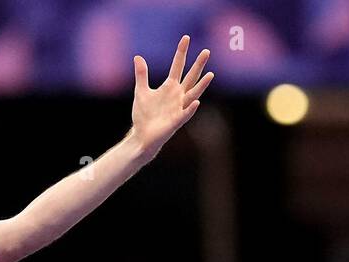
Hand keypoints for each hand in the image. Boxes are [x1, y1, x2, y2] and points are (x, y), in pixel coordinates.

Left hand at [130, 35, 213, 156]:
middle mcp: (177, 95)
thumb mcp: (141, 92)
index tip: (186, 37)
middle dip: (198, 65)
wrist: (142, 136)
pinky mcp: (176, 121)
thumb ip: (142, 75)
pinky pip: (185, 113)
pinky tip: (196, 101)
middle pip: (190, 77)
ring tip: (210, 74)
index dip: (181, 52)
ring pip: (193, 94)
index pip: (177, 66)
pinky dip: (191, 108)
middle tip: (206, 51)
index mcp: (169, 87)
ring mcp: (178, 108)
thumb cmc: (143, 115)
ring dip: (202, 85)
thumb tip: (138, 56)